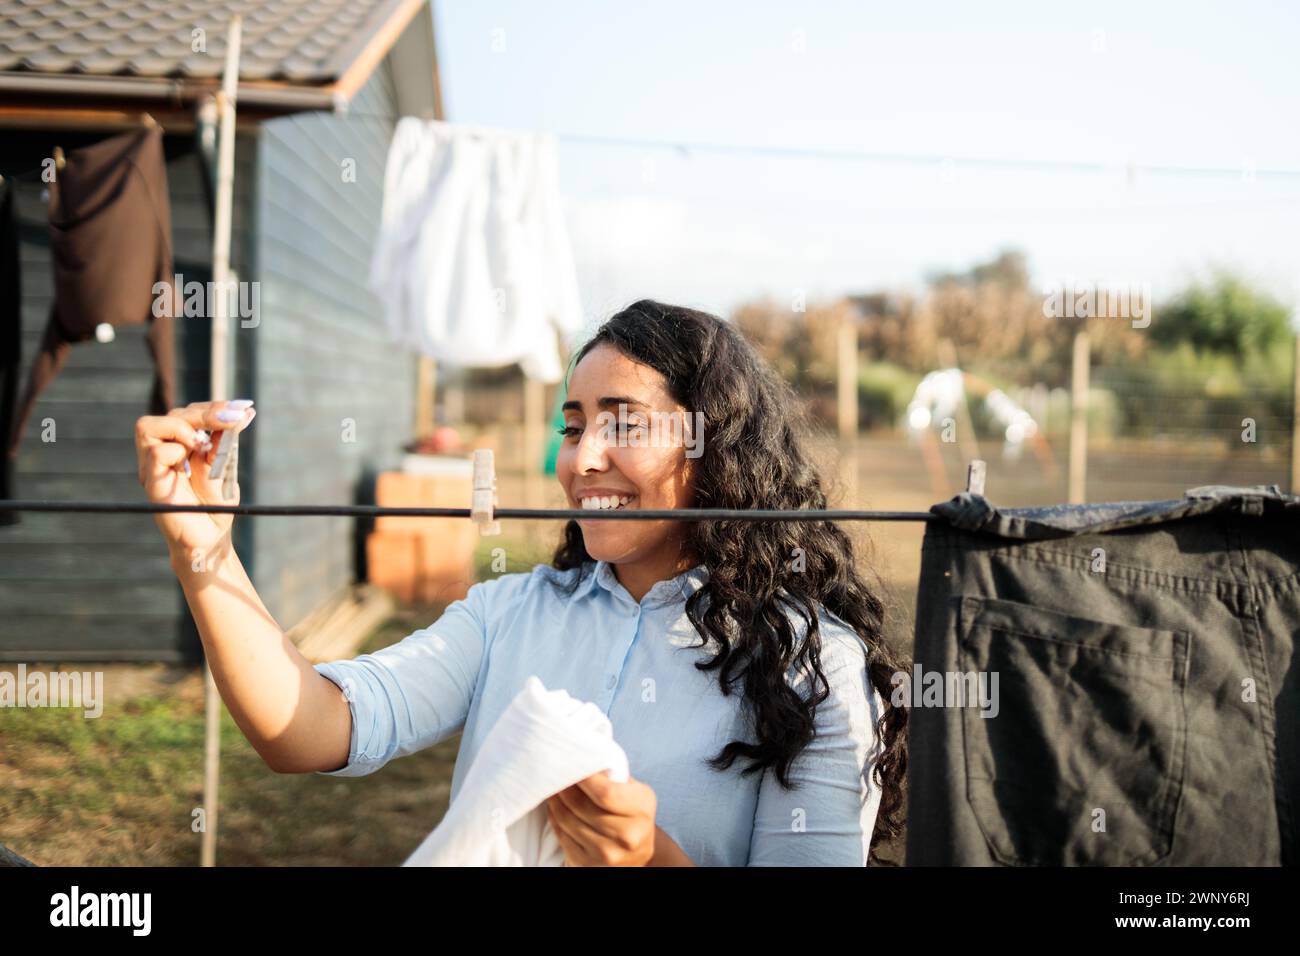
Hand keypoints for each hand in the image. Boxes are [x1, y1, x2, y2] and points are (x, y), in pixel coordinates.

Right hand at [134, 400, 254, 560]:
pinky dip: (175, 450)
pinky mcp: (153, 485)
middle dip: (205, 413)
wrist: (212, 538)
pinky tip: (193, 460)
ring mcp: (154, 468)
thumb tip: (243, 412)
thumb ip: (226, 441)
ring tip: (204, 444)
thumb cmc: (215, 506)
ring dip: (182, 427)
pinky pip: (155, 455)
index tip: (242, 410)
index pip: (187, 413)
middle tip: (232, 420)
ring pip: (148, 426)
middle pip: (171, 415)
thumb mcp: (225, 467)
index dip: (213, 407)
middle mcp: (162, 453)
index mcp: (179, 446)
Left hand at [545, 770, 656, 865]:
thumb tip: (581, 757)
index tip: (570, 763)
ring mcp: (609, 855)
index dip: (583, 778)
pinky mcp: (590, 867)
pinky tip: (555, 809)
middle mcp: (629, 836)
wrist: (638, 852)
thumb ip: (614, 777)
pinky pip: (563, 838)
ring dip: (555, 803)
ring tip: (552, 789)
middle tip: (555, 774)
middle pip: (582, 807)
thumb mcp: (634, 792)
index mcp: (642, 810)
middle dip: (564, 788)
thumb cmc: (632, 813)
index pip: (605, 792)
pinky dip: (555, 821)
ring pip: (568, 822)